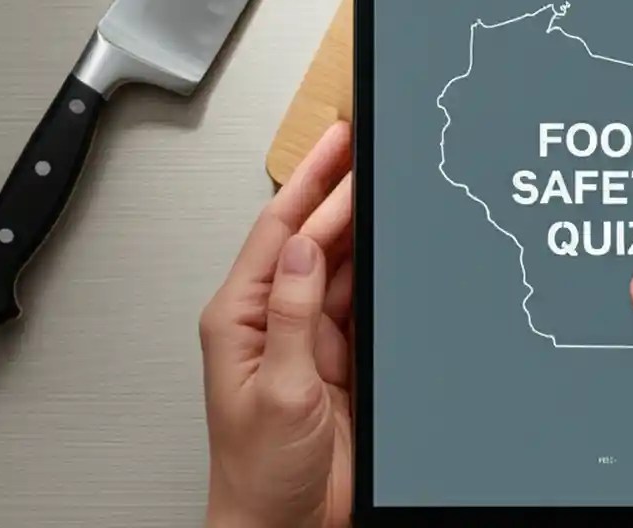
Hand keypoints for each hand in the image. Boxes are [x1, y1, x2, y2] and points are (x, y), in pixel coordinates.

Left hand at [199, 122, 354, 527]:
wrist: (286, 527)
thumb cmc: (258, 475)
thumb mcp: (277, 390)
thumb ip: (289, 315)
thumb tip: (302, 247)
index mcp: (240, 318)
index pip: (278, 231)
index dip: (310, 181)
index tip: (335, 143)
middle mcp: (273, 321)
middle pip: (312, 239)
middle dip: (340, 191)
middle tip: (367, 147)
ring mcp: (309, 339)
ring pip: (340, 266)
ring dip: (361, 227)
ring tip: (385, 186)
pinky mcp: (340, 360)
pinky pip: (361, 303)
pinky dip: (379, 274)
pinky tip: (392, 250)